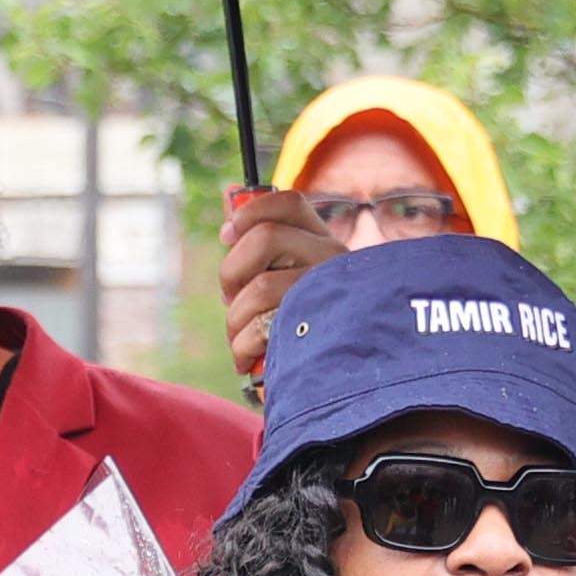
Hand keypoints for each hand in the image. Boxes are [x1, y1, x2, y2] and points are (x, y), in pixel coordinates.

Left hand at [218, 188, 340, 381]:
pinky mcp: (320, 332)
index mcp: (324, 241)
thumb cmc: (307, 326)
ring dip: (236, 319)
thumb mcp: (289, 279)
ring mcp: (329, 294)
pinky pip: (262, 328)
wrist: (348, 377)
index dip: (249, 213)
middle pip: (264, 238)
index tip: (227, 236)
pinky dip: (242, 347)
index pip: (289, 203)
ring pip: (261, 287)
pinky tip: (246, 359)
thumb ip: (261, 242)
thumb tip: (229, 197)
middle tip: (230, 299)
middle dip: (231, 272)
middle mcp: (333, 259)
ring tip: (238, 339)